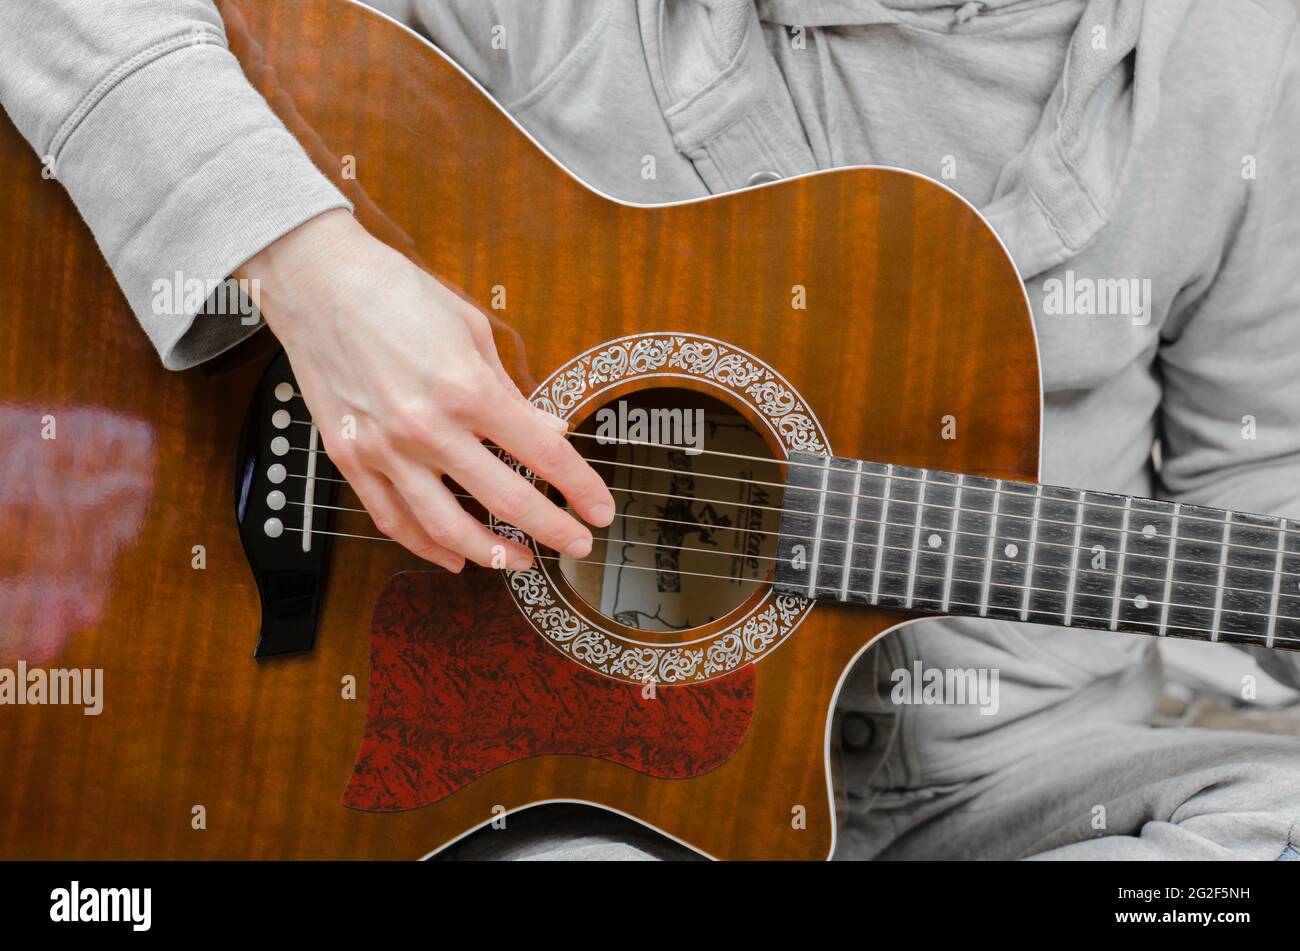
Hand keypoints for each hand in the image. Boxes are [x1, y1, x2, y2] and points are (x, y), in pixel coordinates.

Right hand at [236, 209, 613, 571]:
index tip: (601, 509)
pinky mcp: (350, 458)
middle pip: (506, 499)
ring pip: (446, 526)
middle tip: (577, 545)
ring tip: (520, 562)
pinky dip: (426, 546)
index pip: (543, 454)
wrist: (317, 283)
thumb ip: (511, 392)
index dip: (581, 488)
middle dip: (552, 529)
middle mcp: (428, 428)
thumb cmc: (398, 295)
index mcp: (467, 389)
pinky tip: (454, 559)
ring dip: (491, 554)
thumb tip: (550, 431)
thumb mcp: (472, 332)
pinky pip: (392, 519)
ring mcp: (385, 449)